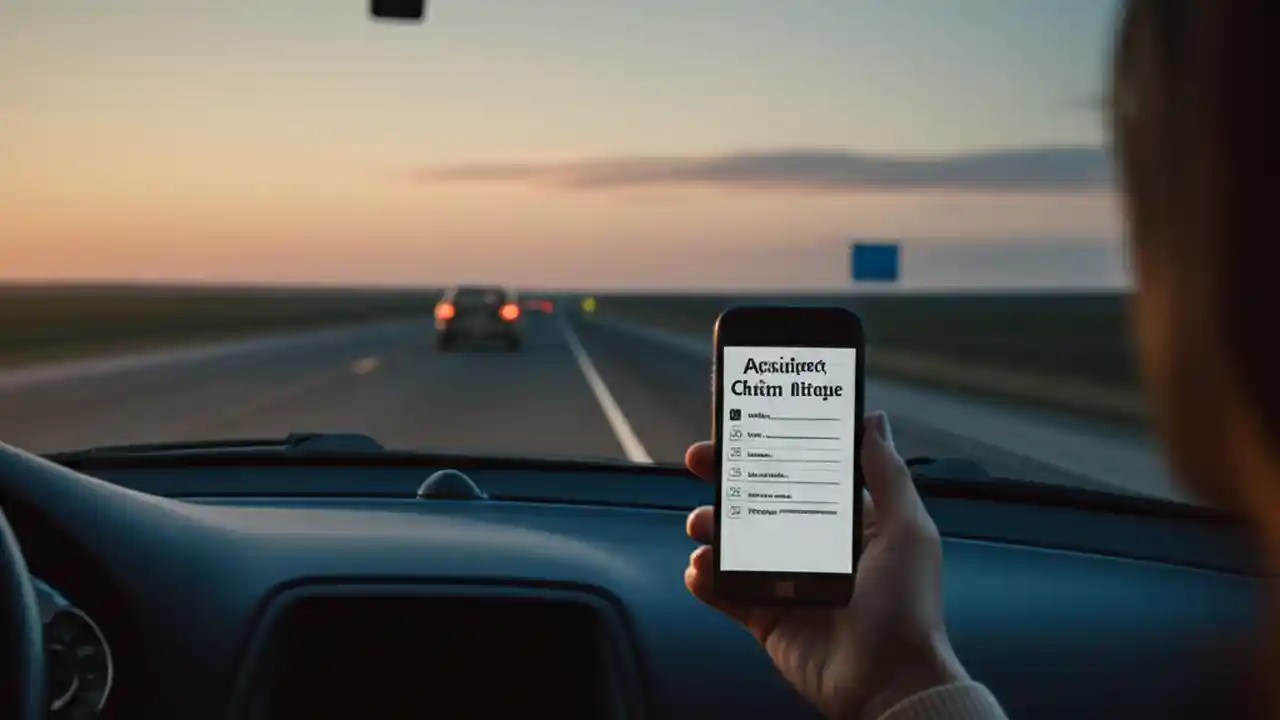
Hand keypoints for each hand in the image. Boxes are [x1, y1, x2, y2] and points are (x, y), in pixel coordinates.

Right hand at [684, 412, 968, 719]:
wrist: (888, 683)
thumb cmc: (907, 605)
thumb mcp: (907, 529)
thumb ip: (887, 474)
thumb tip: (874, 419)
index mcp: (847, 523)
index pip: (801, 473)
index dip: (772, 448)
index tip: (745, 422)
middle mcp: (813, 547)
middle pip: (759, 501)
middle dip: (726, 477)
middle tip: (700, 459)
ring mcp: (786, 583)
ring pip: (734, 543)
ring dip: (711, 527)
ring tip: (701, 524)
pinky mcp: (766, 617)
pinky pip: (725, 592)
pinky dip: (706, 579)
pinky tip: (701, 569)